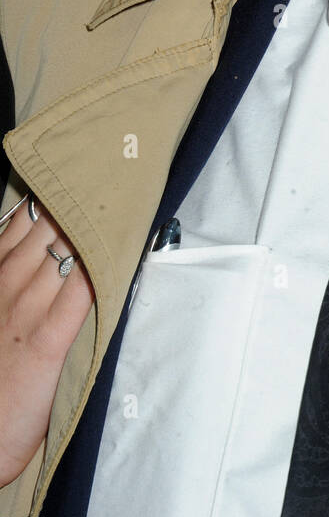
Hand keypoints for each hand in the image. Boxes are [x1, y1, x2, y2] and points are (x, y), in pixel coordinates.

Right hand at [0, 196, 93, 487]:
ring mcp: (25, 311)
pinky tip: (122, 246)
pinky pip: (78, 294)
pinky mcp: (45, 342)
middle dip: (83, 198)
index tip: (87, 174)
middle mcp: (7, 285)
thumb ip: (14, 280)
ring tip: (127, 193)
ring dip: (96, 221)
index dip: (57, 194)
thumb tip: (49, 250)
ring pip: (65, 249)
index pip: (26, 220)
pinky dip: (101, 268)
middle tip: (116, 173)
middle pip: (50, 225)